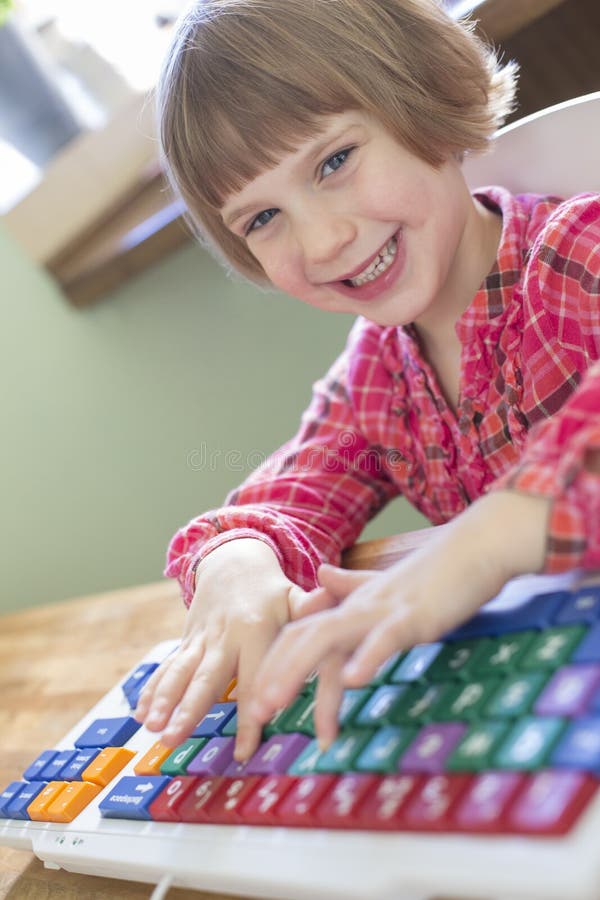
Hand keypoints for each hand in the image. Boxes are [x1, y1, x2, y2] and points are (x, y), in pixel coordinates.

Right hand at [134, 539, 323, 760]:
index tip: (244, 752)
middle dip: (189, 708)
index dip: (250, 716)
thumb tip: (330, 600)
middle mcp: (225, 636)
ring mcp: (202, 639)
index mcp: (256, 629)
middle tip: (172, 737)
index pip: (253, 680)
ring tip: (150, 727)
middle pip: (207, 677)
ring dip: (164, 699)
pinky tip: (140, 712)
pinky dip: (152, 688)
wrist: (233, 563)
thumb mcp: (294, 596)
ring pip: (180, 671)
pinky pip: (168, 665)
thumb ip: (312, 607)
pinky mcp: (187, 641)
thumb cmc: (273, 592)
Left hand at [249, 490, 550, 747]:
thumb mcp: (388, 584)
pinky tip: (353, 680)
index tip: (259, 699)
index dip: (276, 663)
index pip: (302, 632)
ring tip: (278, 703)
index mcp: (353, 604)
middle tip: (256, 713)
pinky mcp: (414, 616)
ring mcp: (383, 610)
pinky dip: (366, 657)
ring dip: (298, 671)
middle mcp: (359, 606)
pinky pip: (383, 637)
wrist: (479, 545)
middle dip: (276, 674)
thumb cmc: (439, 572)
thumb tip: (323, 572)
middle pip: (303, 638)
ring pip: (328, 637)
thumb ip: (352, 583)